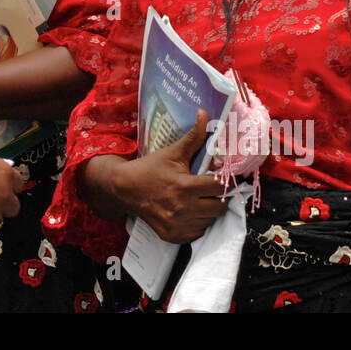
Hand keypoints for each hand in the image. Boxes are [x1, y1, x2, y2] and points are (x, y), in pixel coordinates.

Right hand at [116, 111, 228, 244]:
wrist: (125, 189)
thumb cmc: (151, 168)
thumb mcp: (172, 152)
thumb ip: (194, 137)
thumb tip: (205, 114)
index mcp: (184, 186)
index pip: (220, 187)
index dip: (225, 181)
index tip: (223, 177)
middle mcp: (182, 208)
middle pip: (220, 207)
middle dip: (219, 197)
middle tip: (212, 189)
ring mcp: (177, 224)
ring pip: (210, 221)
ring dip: (209, 210)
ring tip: (200, 199)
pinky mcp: (172, 236)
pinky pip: (198, 232)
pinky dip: (198, 223)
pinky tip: (190, 211)